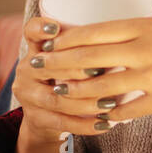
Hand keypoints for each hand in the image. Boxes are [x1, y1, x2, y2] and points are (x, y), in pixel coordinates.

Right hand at [13, 19, 115, 141]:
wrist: (50, 114)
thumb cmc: (71, 75)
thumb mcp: (75, 56)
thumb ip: (88, 44)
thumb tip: (123, 36)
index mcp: (36, 48)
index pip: (31, 31)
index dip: (40, 28)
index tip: (56, 27)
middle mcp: (28, 69)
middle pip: (50, 67)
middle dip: (78, 69)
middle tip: (104, 70)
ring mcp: (29, 95)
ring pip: (57, 99)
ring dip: (86, 102)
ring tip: (111, 103)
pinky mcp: (36, 118)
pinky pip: (62, 122)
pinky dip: (86, 124)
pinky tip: (106, 124)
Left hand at [21, 11, 151, 135]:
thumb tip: (143, 16)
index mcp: (150, 27)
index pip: (97, 30)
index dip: (67, 37)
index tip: (47, 40)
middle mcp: (146, 51)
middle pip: (89, 57)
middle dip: (57, 62)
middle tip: (34, 65)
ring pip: (100, 87)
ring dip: (72, 91)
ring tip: (53, 92)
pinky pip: (125, 110)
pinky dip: (106, 114)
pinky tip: (91, 115)